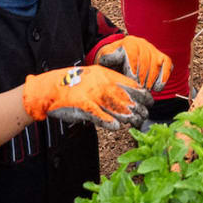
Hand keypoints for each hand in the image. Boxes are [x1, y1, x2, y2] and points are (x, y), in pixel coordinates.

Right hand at [21, 65, 151, 131]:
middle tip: (144, 116)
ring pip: (117, 108)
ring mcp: (93, 95)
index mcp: (106, 75)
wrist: (52, 88)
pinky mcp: (83, 106)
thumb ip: (111, 83)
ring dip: (129, 117)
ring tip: (136, 122)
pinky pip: (99, 115)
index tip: (150, 102)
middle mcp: (102, 84)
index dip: (143, 95)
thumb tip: (130, 95)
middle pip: (127, 98)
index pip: (131, 85)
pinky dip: (109, 122)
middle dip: (139, 108)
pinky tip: (117, 127)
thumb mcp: (96, 76)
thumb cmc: (75, 84)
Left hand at [93, 35, 173, 94]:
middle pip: (146, 59)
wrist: (118, 60)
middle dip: (143, 77)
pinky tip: (157, 88)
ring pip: (157, 63)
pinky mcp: (161, 56)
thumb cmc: (111, 63)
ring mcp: (153, 49)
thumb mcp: (105, 59)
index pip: (133, 53)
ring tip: (146, 90)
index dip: (133, 68)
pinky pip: (167, 64)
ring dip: (152, 79)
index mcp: (129, 42)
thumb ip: (108, 59)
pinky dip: (164, 76)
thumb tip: (114, 58)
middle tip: (139, 89)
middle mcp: (143, 43)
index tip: (132, 81)